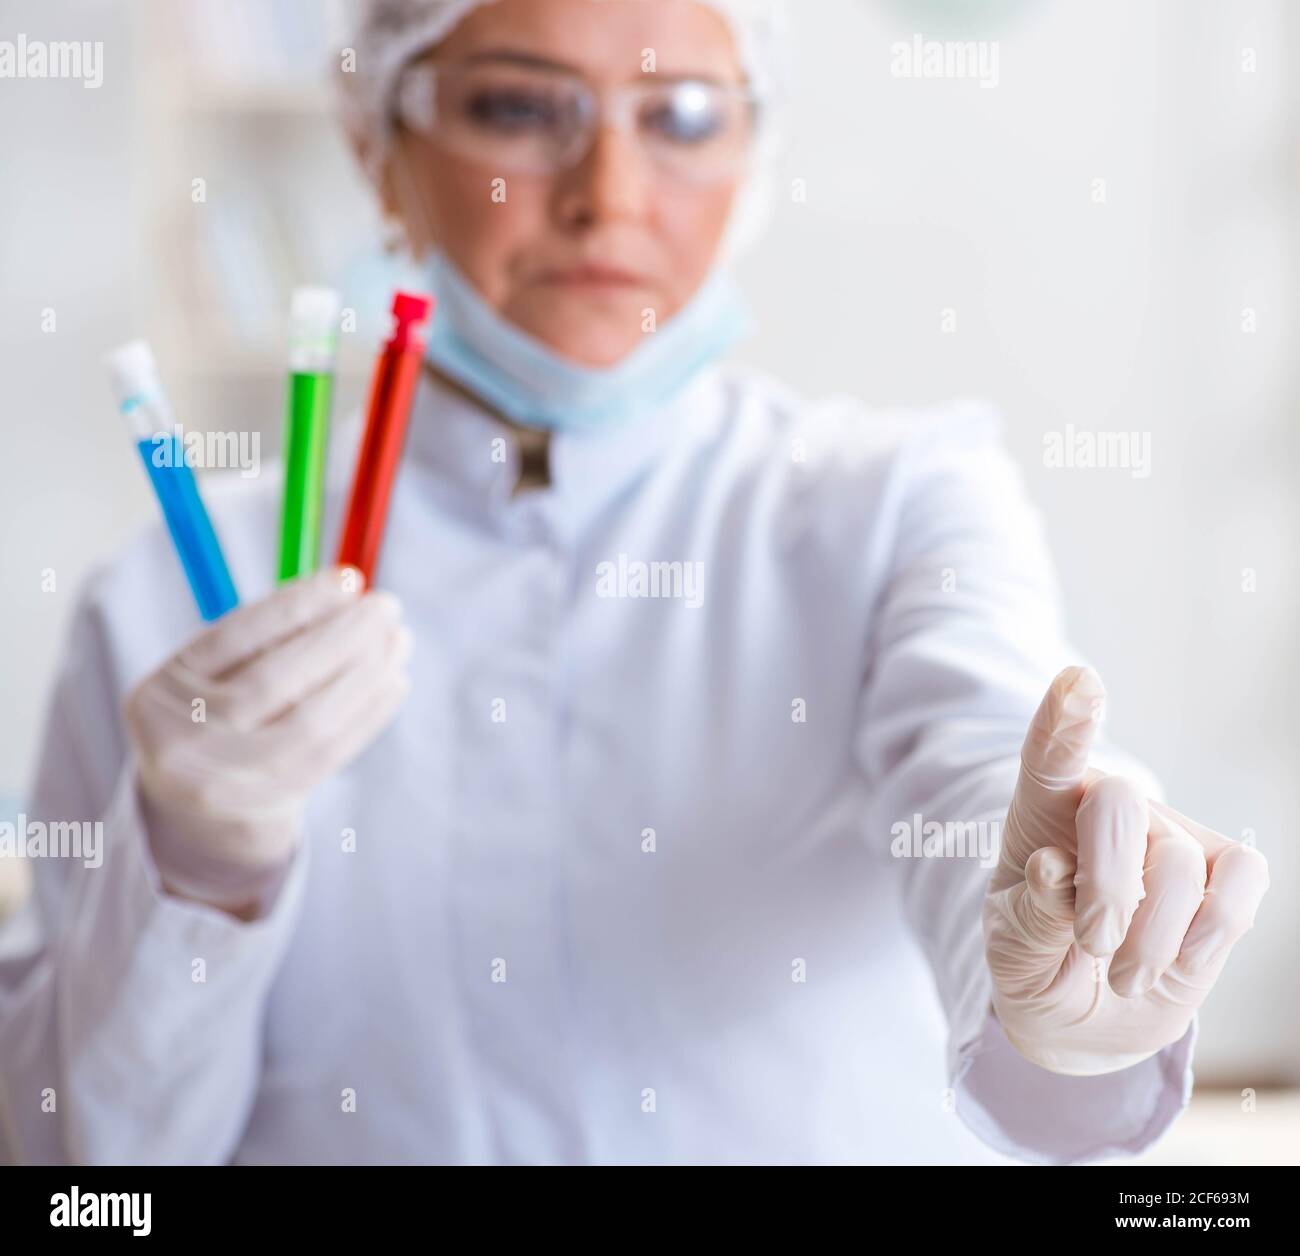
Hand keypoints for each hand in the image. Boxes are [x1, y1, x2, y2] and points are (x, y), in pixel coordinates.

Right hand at [125, 567, 411, 917]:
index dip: (297, 603)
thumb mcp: (212, 675)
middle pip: (275, 680)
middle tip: (386, 605)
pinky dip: (369, 714)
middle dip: (341, 637)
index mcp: (161, 691)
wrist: (196, 812)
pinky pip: (331, 755)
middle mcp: (183, 741)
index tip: (347, 579)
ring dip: (365, 675)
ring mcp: (226, 783)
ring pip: (311, 721)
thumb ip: (267, 635)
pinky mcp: (270, 807)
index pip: (235, 636)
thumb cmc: (214, 717)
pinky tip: (394, 681)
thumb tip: (344, 590)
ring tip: (399, 640)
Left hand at [982, 666, 1269, 1074]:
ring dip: (1152, 938)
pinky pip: (1241, 880)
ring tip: (1121, 975)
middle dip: (1108, 886)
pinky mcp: (1223, 872)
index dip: (1066, 720)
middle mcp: (1106, 808)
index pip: (1049, 754)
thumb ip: (1029, 913)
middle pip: (1120, 804)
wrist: (1084, 1012)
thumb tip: (1054, 870)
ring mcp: (1169, 834)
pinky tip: (1180, 961)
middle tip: (1094, 942)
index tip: (1078, 683)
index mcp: (1040, 810)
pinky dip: (1212, 931)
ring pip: (1178, 864)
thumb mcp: (1011, 947)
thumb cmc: (1037, 959)